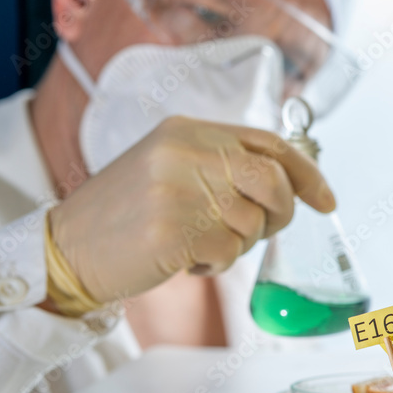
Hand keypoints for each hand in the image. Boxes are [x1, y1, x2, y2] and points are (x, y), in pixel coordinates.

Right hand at [49, 116, 334, 303]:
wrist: (67, 247)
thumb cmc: (127, 214)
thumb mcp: (171, 167)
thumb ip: (223, 165)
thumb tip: (288, 182)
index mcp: (188, 130)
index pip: (270, 143)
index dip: (307, 173)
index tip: (326, 199)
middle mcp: (186, 151)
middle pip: (272, 180)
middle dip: (282, 212)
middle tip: (266, 229)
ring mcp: (179, 189)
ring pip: (252, 221)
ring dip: (237, 243)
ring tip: (200, 242)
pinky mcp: (174, 229)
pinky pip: (228, 251)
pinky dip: (216, 263)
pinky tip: (186, 259)